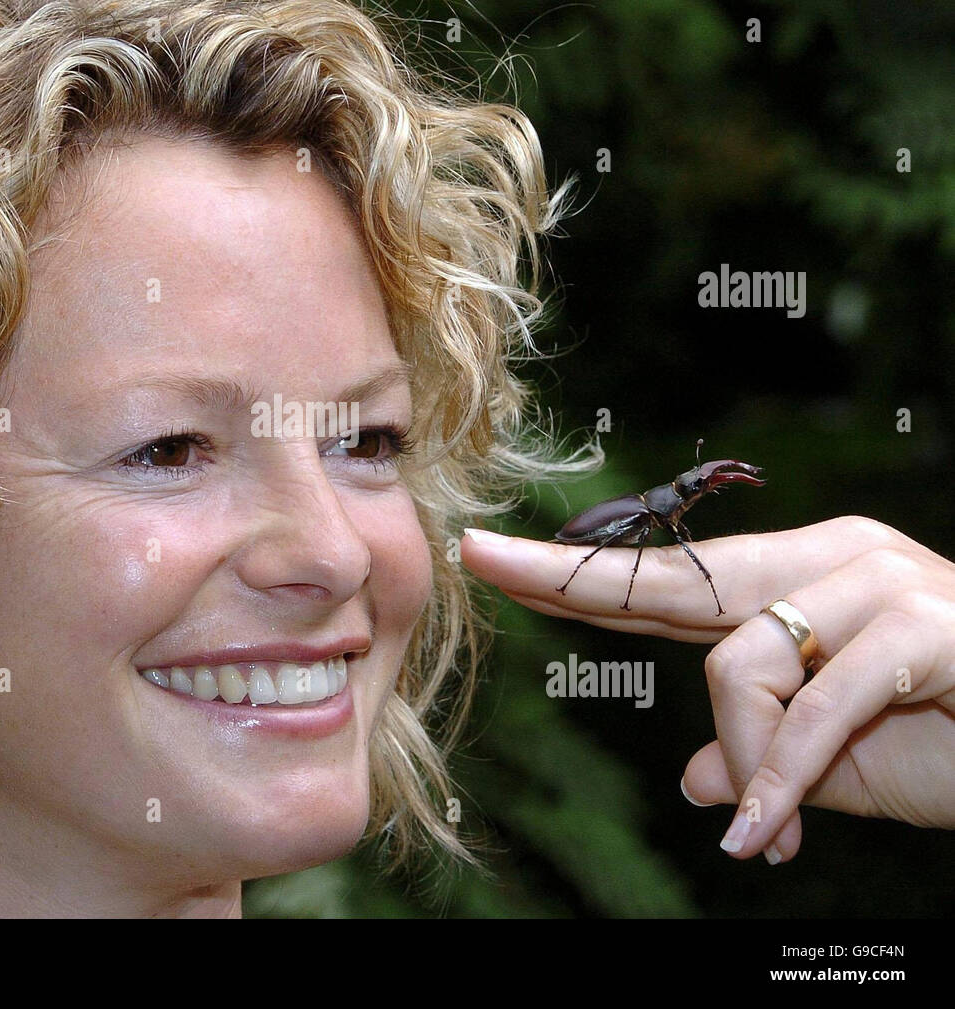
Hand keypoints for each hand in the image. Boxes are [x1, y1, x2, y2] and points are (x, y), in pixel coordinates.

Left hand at [460, 515, 954, 863]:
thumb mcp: (839, 764)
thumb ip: (766, 758)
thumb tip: (697, 779)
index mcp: (806, 580)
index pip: (671, 577)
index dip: (580, 574)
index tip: (494, 559)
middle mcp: (833, 560)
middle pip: (675, 573)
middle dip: (573, 576)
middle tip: (485, 563)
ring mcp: (879, 583)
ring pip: (739, 659)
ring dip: (748, 761)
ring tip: (774, 828)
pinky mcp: (923, 629)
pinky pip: (813, 708)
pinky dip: (783, 780)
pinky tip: (771, 837)